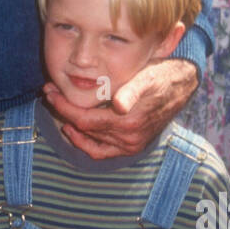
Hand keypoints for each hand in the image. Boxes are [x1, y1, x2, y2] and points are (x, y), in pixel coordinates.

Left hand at [44, 58, 197, 160]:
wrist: (179, 87)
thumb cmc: (160, 77)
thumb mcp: (147, 77)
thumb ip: (132, 91)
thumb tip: (119, 105)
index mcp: (129, 122)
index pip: (85, 120)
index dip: (64, 107)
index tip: (50, 91)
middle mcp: (129, 139)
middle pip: (84, 129)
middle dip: (63, 111)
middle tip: (49, 92)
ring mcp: (130, 146)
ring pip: (90, 141)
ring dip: (71, 125)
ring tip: (58, 106)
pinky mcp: (131, 147)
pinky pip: (101, 151)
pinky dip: (85, 142)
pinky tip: (72, 129)